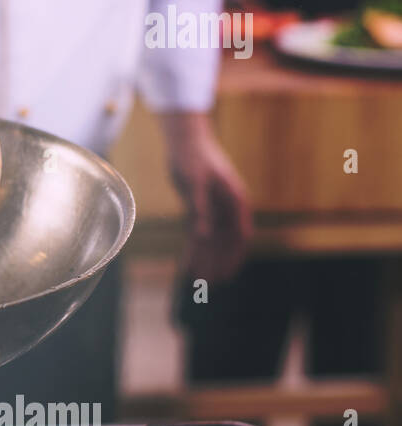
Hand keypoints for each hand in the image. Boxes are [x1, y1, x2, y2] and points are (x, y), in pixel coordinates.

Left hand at [159, 111, 252, 283]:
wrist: (185, 140)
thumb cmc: (194, 156)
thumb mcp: (195, 182)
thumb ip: (199, 209)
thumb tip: (203, 236)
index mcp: (235, 202)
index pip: (239, 237)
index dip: (233, 257)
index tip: (227, 275)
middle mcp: (227, 208)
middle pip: (225, 243)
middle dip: (218, 264)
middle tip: (209, 285)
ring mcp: (214, 209)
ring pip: (211, 241)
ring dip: (205, 260)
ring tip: (198, 281)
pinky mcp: (199, 208)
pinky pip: (197, 233)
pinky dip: (193, 249)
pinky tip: (187, 263)